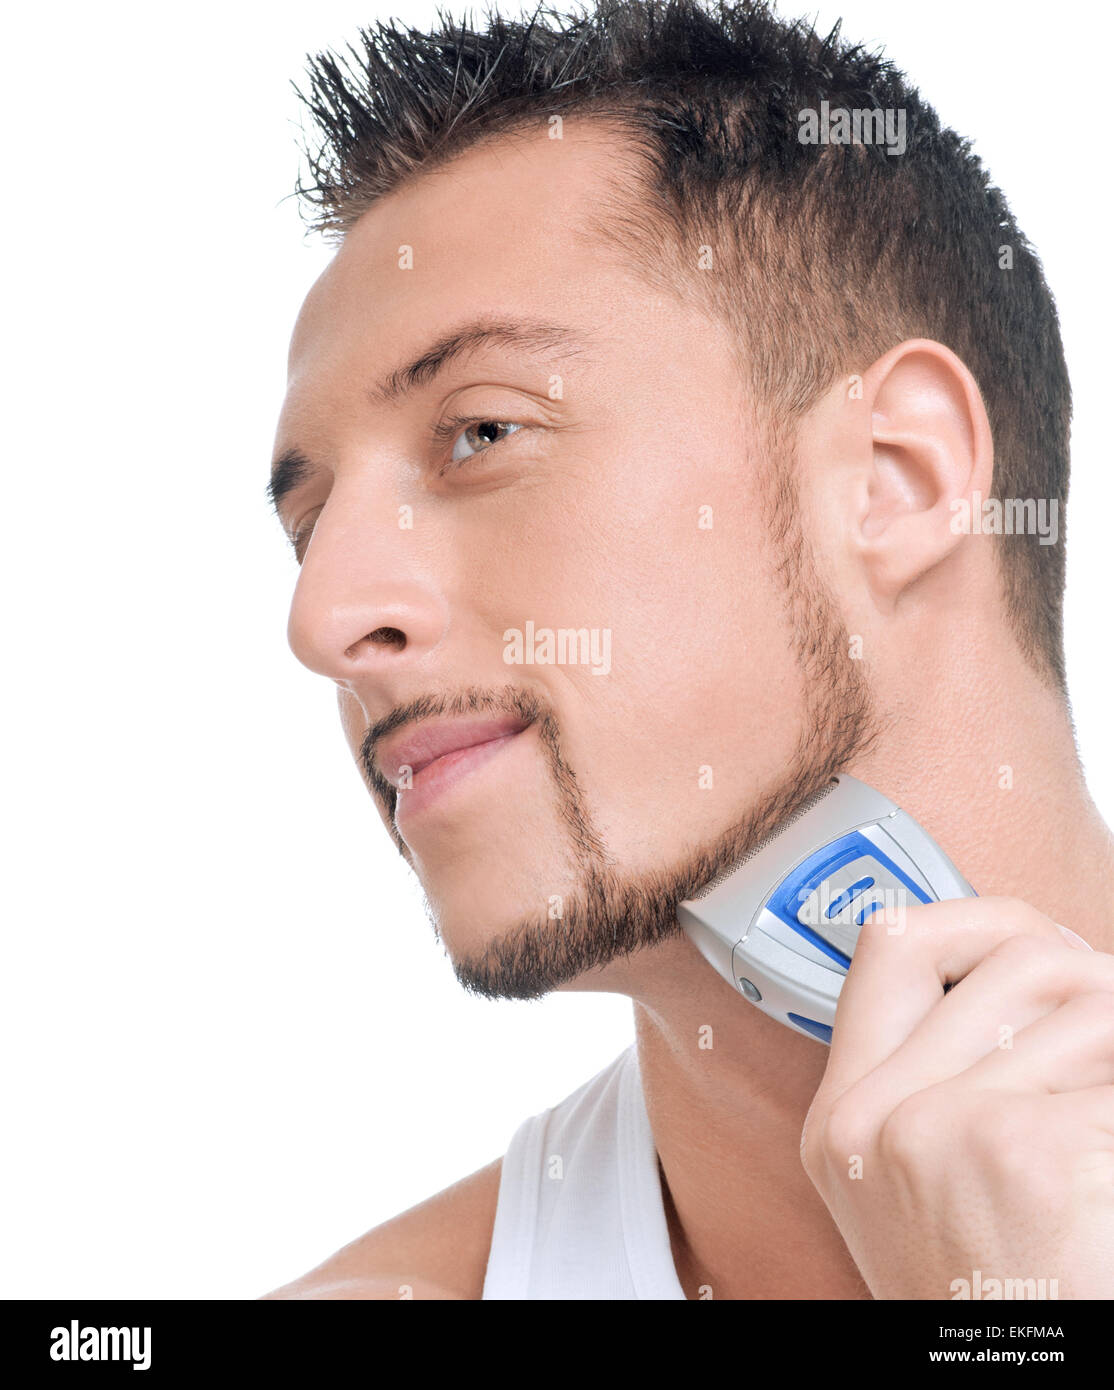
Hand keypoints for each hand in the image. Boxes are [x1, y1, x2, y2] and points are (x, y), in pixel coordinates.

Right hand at [800, 896, 1113, 1298]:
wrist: (1022, 1381)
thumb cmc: (998, 1304)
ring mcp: (943, 1132)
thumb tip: (1040, 961)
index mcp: (846, 1118)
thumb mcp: (923, 1184)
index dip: (976, 920)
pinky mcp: (1026, 1153)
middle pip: (1020, 957)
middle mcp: (877, 1118)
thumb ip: (944, 1072)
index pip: (892, 944)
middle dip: (1099, 987)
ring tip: (1107, 1128)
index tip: (1035, 945)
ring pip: (1093, 1000)